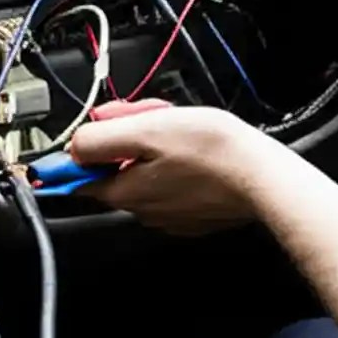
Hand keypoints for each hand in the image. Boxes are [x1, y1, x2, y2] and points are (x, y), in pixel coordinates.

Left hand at [70, 104, 272, 235]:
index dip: (80, 150)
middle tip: (154, 120)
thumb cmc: (214, 151)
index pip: (77, 177)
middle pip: (116, 171)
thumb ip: (102, 136)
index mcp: (123, 191)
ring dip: (156, 153)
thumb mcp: (148, 129)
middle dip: (128, 143)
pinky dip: (180, 168)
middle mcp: (143, 210)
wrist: (265, 177)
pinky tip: (199, 154)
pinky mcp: (197, 216)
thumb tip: (72, 147)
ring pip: (147, 177)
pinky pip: (174, 187)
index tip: (93, 133)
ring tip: (184, 134)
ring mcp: (171, 216)